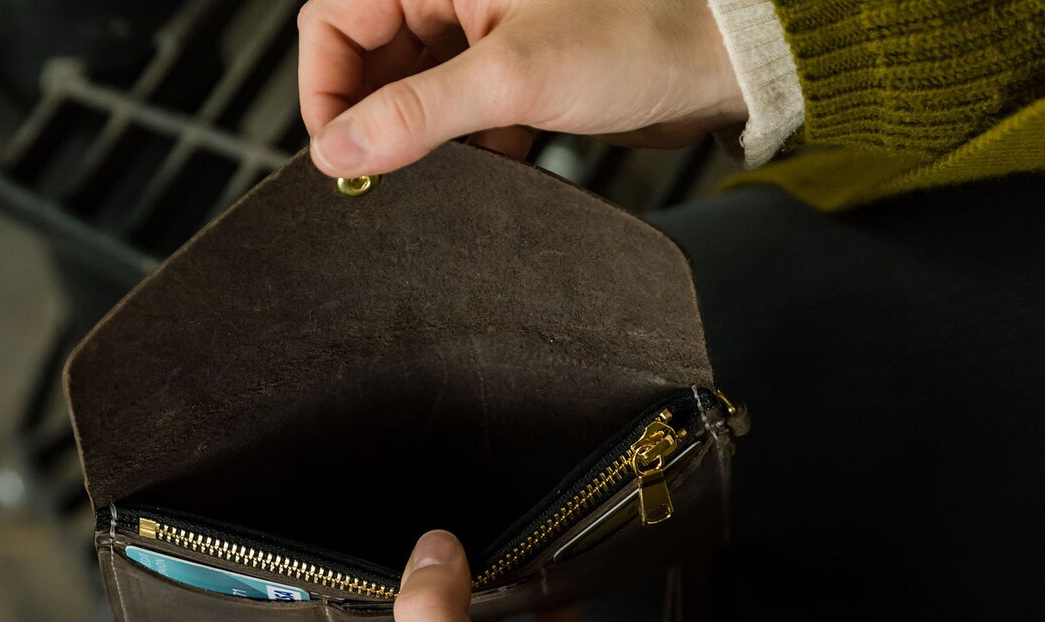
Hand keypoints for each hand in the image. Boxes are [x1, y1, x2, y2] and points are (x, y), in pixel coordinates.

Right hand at [297, 0, 746, 176]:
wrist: (720, 64)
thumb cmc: (638, 35)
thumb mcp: (513, 77)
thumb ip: (417, 113)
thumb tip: (339, 148)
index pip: (335, 22)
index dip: (325, 91)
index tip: (339, 154)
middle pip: (371, 59)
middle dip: (375, 120)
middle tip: (383, 175)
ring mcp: (484, 32)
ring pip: (415, 90)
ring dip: (420, 138)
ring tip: (440, 171)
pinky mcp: (513, 70)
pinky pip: (460, 110)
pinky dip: (463, 145)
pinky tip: (487, 164)